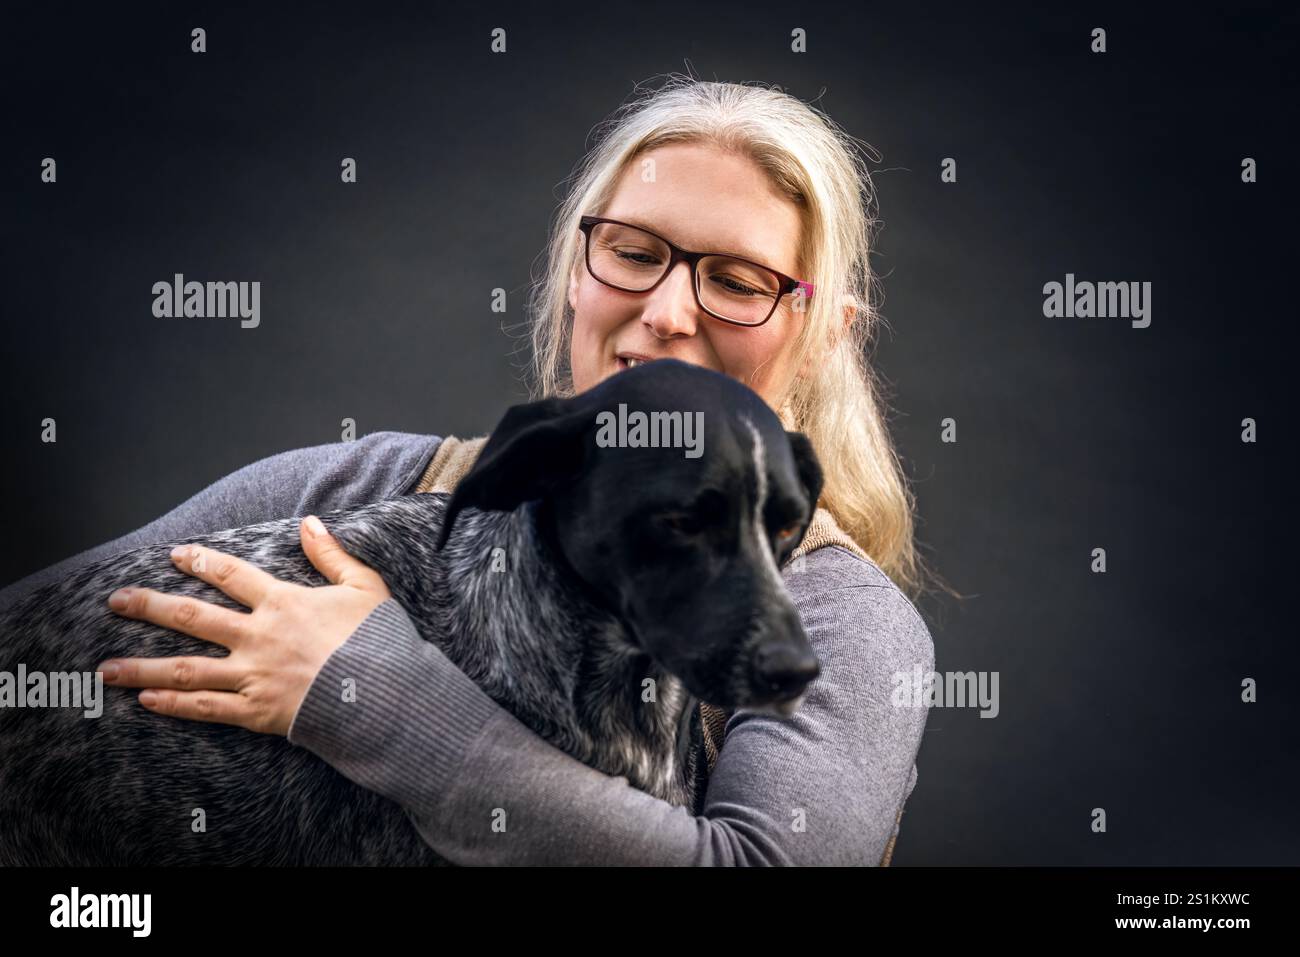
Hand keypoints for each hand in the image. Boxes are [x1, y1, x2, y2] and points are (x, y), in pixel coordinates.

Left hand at [97, 515, 390, 735]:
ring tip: (107, 666)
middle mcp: (259, 637)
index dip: (202, 562)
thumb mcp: (365, 586)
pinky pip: (207, 708)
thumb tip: (310, 522)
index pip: (232, 575)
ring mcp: (254, 676)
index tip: (175, 555)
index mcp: (284, 603)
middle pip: (193, 618)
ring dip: (143, 666)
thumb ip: (332, 554)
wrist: (387, 695)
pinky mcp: (257, 711)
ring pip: (188, 669)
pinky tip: (147, 699)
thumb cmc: (380, 640)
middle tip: (118, 601)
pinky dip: (175, 704)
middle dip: (150, 607)